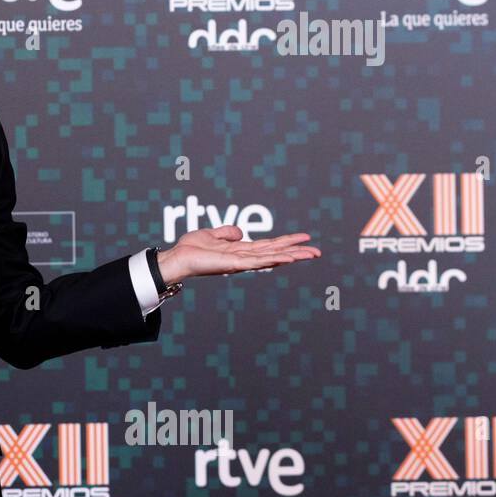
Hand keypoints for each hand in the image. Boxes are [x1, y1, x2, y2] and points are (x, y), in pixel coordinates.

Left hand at [157, 226, 320, 286]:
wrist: (178, 257)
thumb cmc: (191, 248)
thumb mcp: (212, 234)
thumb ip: (227, 232)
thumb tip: (241, 232)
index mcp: (241, 250)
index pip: (269, 246)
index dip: (287, 242)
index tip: (305, 239)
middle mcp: (244, 257)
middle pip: (276, 253)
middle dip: (297, 252)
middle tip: (318, 251)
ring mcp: (240, 262)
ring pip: (271, 258)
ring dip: (291, 256)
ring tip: (309, 255)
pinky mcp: (234, 264)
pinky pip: (257, 262)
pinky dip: (273, 259)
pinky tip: (287, 258)